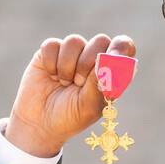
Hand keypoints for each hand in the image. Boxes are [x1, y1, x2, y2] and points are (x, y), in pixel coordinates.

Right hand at [5, 32, 135, 157]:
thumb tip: (107, 60)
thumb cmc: (70, 118)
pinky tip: (51, 77)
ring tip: (64, 84)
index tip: (114, 57)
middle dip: (88, 62)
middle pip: (100, 40)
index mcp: (109, 73)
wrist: (40, 123)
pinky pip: (53, 44)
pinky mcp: (51, 51)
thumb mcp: (88, 107)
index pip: (124, 48)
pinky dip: (51, 63)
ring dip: (67, 66)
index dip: (121, 47)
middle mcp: (93, 59)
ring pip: (74, 41)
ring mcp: (73, 53)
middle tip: (78, 83)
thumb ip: (99, 84)